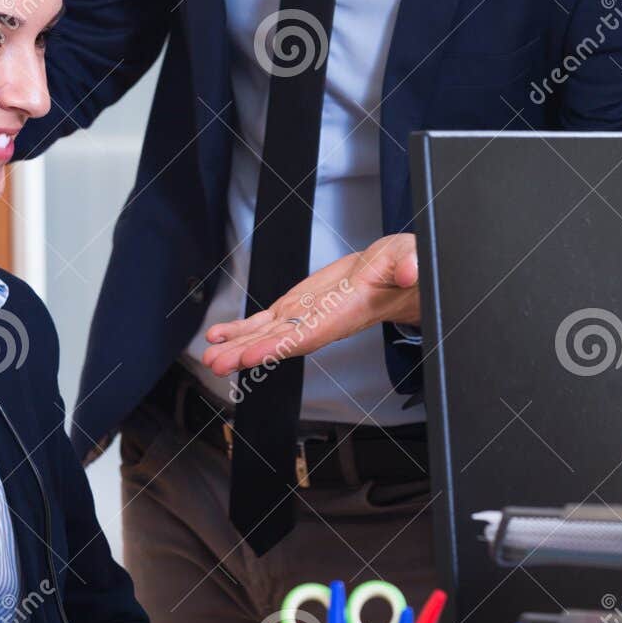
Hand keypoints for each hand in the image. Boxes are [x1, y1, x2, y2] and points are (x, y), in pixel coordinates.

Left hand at [201, 233, 418, 375]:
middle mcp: (319, 322)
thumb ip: (407, 265)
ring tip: (209, 354)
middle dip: (247, 354)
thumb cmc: (400, 269)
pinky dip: (241, 329)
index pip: (308, 334)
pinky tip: (218, 335)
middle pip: (279, 342)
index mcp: (344, 313)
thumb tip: (411, 270)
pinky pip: (264, 323)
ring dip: (237, 346)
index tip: (250, 356)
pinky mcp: (295, 308)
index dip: (278, 346)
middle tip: (217, 363)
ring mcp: (304, 317)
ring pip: (266, 335)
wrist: (391, 275)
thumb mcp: (407, 259)